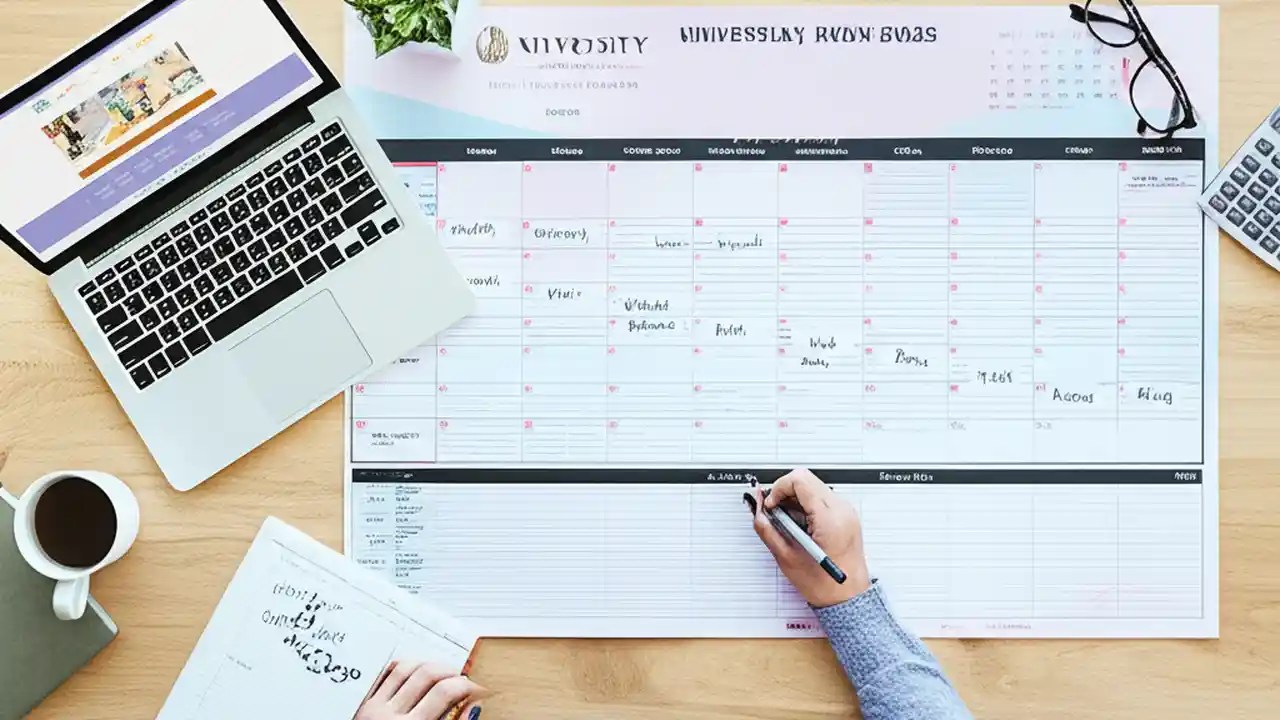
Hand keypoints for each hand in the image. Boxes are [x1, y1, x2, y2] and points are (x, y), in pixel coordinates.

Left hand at [354, 661, 485, 719]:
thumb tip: (472, 707)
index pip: (445, 692)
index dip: (469, 685)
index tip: (479, 689)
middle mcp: (389, 717)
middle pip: (428, 675)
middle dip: (453, 672)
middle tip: (465, 680)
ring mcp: (374, 709)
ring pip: (406, 668)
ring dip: (430, 665)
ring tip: (445, 673)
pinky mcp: (364, 707)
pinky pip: (385, 674)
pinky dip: (405, 666)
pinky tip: (417, 671)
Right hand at [749, 468, 870, 607]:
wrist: (848, 598)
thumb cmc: (824, 585)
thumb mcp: (787, 557)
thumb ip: (767, 528)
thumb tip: (757, 508)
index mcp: (829, 518)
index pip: (800, 480)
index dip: (778, 489)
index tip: (771, 505)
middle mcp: (841, 510)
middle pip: (806, 480)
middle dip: (784, 493)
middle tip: (776, 514)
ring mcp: (846, 511)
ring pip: (812, 487)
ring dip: (794, 500)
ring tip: (789, 525)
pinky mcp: (845, 516)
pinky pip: (821, 499)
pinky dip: (805, 506)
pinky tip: (800, 527)